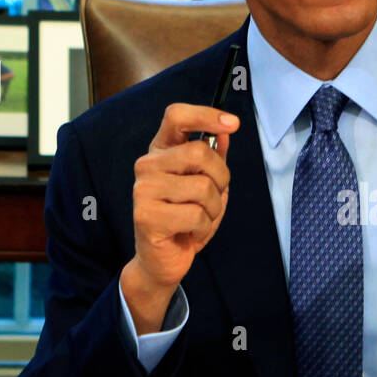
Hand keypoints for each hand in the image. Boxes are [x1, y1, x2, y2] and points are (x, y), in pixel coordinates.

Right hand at [121, 103, 238, 333]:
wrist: (163, 261)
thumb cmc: (185, 221)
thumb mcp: (206, 186)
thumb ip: (214, 159)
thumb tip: (226, 131)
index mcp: (160, 152)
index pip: (176, 117)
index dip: (205, 115)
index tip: (232, 123)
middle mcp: (147, 165)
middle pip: (200, 152)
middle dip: (221, 178)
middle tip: (213, 197)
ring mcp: (144, 190)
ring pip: (203, 187)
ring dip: (213, 209)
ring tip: (199, 219)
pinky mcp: (147, 216)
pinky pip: (196, 215)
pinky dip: (203, 228)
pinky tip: (188, 233)